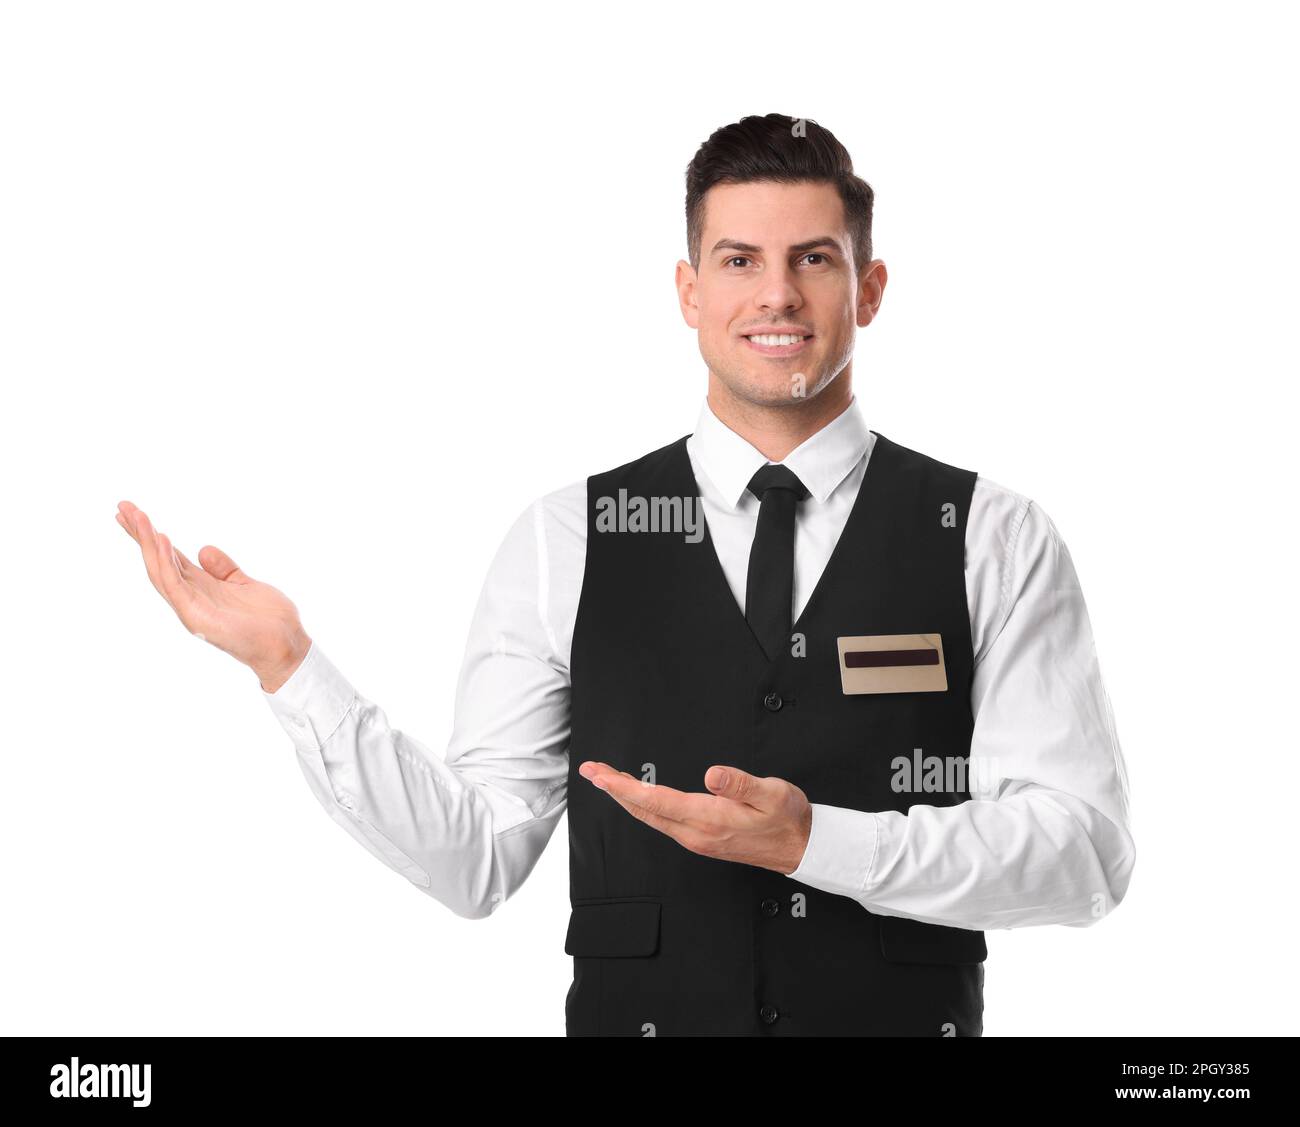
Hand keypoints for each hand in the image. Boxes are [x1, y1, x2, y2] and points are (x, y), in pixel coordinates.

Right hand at [115, 500, 310, 692]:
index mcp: (200, 587)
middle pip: (157, 561)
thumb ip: (223, 569)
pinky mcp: (197, 616)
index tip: (134, 513)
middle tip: (122, 507)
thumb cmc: (268, 620)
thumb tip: (203, 549)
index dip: (151, 536)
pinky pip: (176, 585)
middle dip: (139, 535)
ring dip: (147, 543)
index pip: (169, 558)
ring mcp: (190, 608)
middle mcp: (190, 597)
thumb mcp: (243, 584)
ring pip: (160, 571)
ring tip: (137, 516)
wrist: (286, 645)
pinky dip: (165, 563)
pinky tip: (161, 540)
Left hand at [578, 761, 812, 875]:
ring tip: (607, 779)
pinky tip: (638, 797)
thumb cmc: (787, 818)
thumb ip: (740, 783)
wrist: (801, 847)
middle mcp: (696, 833)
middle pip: (644, 811)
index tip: (601, 776)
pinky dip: (643, 806)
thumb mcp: (772, 793)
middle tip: (591, 771)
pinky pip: (661, 822)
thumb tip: (712, 774)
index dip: (624, 788)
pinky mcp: (700, 839)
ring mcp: (696, 839)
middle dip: (614, 791)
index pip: (656, 801)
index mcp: (709, 819)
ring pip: (650, 817)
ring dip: (626, 798)